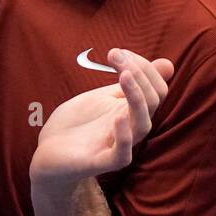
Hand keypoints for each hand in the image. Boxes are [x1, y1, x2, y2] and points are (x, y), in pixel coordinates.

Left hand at [30, 49, 174, 187]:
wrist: (48, 152)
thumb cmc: (78, 124)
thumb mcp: (104, 96)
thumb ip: (130, 82)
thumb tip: (167, 64)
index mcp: (132, 111)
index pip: (156, 89)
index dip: (144, 68)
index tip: (119, 52)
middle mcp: (130, 128)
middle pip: (152, 102)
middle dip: (139, 73)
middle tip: (115, 54)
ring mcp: (117, 146)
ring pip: (142, 125)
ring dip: (136, 97)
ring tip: (124, 75)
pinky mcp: (100, 163)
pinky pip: (122, 156)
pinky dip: (124, 137)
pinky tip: (118, 117)